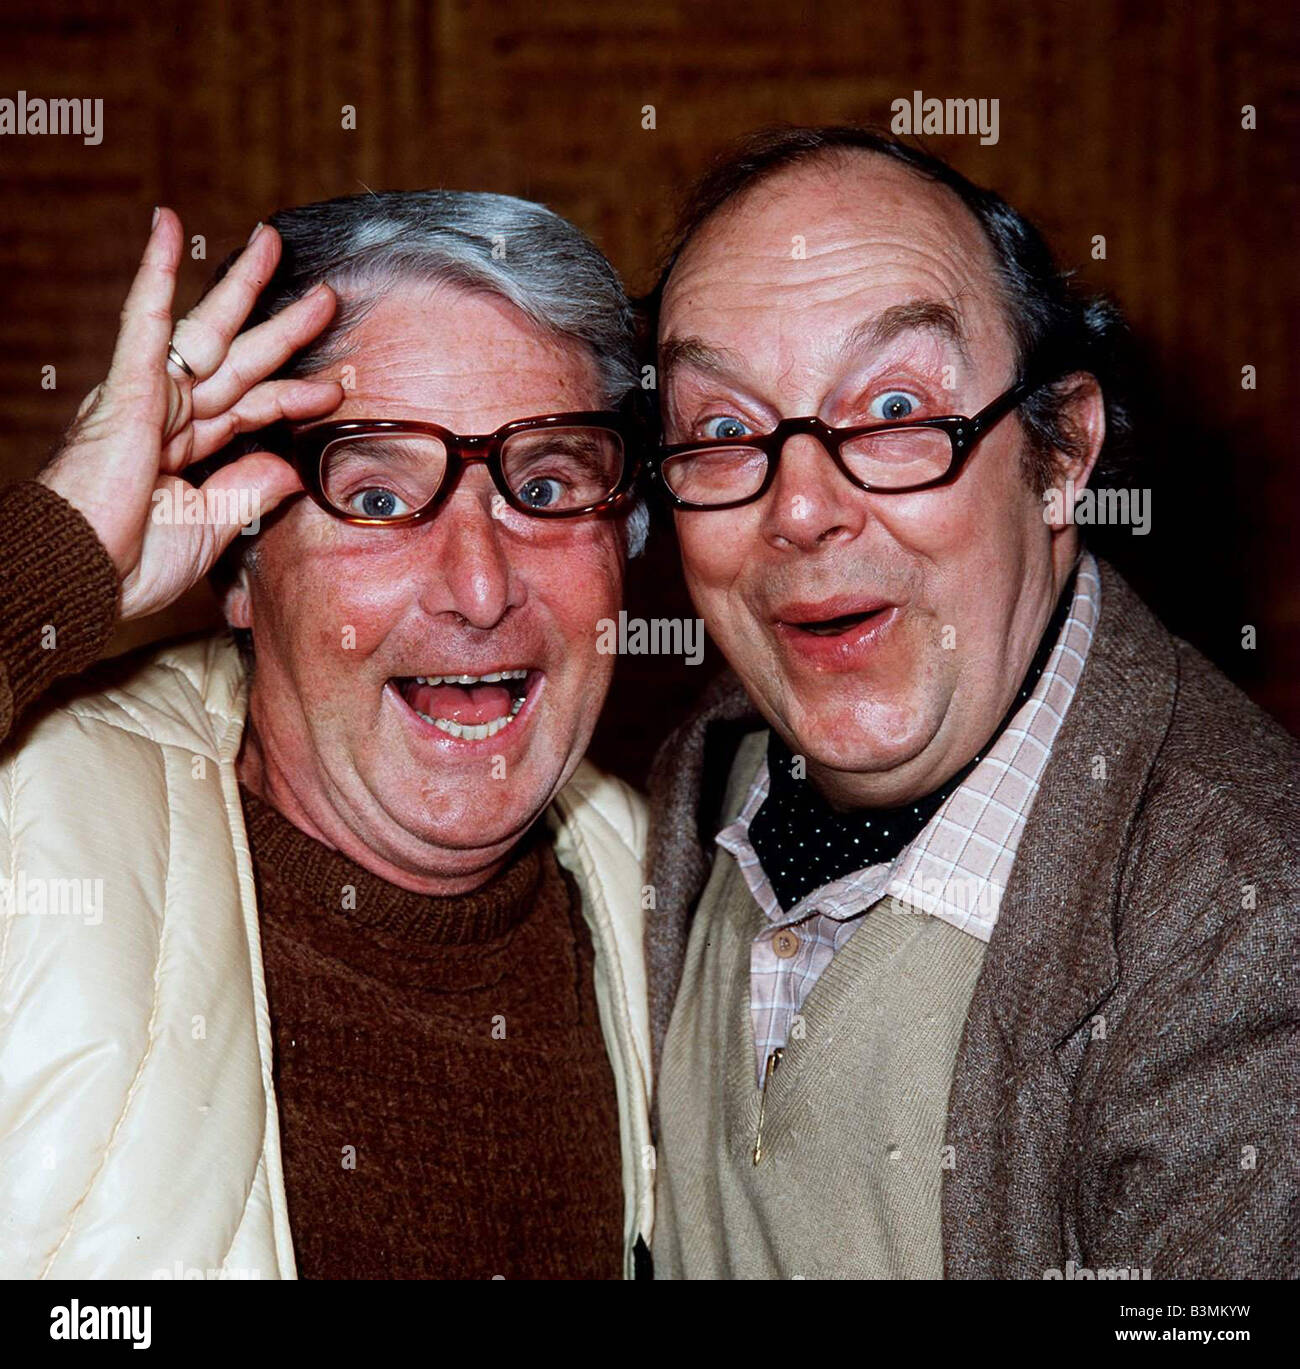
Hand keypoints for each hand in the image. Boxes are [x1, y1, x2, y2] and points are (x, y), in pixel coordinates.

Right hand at [38, 208, 342, 619]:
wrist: (79, 575)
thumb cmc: (127, 563)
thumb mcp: (210, 528)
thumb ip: (249, 493)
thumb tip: (291, 469)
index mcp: (185, 450)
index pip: (252, 408)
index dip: (295, 394)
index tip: (338, 385)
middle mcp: (167, 416)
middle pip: (240, 359)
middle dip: (284, 327)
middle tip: (326, 296)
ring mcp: (146, 398)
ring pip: (205, 330)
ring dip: (242, 286)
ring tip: (272, 243)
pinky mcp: (124, 389)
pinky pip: (142, 320)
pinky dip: (155, 272)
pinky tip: (168, 227)